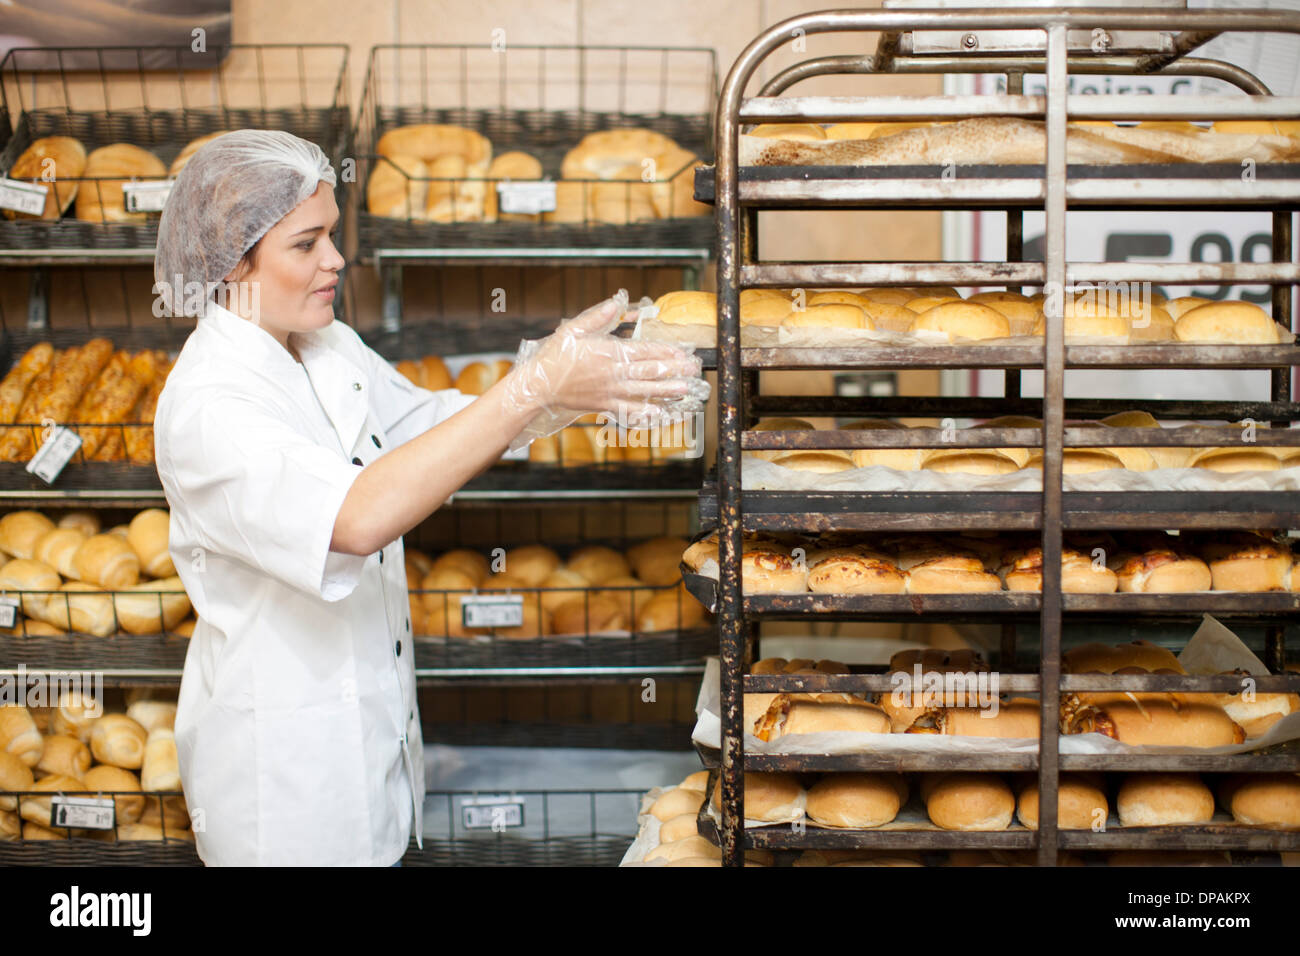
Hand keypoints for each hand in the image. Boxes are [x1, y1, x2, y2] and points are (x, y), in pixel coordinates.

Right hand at [503, 294, 706, 442]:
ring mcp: (609, 391)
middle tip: (692, 369)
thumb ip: (596, 317)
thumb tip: (616, 302)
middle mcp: (612, 373)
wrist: (539, 387)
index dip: (664, 351)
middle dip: (673, 370)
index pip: (642, 351)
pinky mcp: (604, 405)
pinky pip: (629, 410)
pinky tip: (659, 412)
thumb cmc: (554, 357)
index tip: (681, 351)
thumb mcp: (572, 330)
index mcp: (607, 352)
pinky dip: (645, 411)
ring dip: (666, 390)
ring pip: (643, 391)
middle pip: (648, 371)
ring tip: (684, 389)